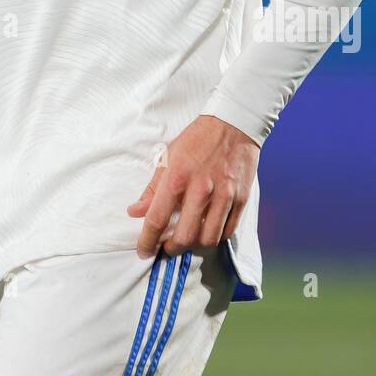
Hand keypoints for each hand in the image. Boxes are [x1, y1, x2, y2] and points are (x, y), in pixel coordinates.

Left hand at [127, 114, 259, 258]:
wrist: (233, 124)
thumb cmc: (197, 140)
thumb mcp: (168, 157)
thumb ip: (152, 188)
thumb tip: (135, 211)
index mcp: (177, 177)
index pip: (157, 219)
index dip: (147, 241)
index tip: (143, 251)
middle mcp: (201, 190)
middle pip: (184, 236)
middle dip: (171, 248)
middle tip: (167, 247)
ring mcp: (223, 196)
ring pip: (208, 239)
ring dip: (194, 245)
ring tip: (187, 238)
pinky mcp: (241, 199)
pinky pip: (227, 231)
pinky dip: (215, 236)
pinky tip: (207, 230)